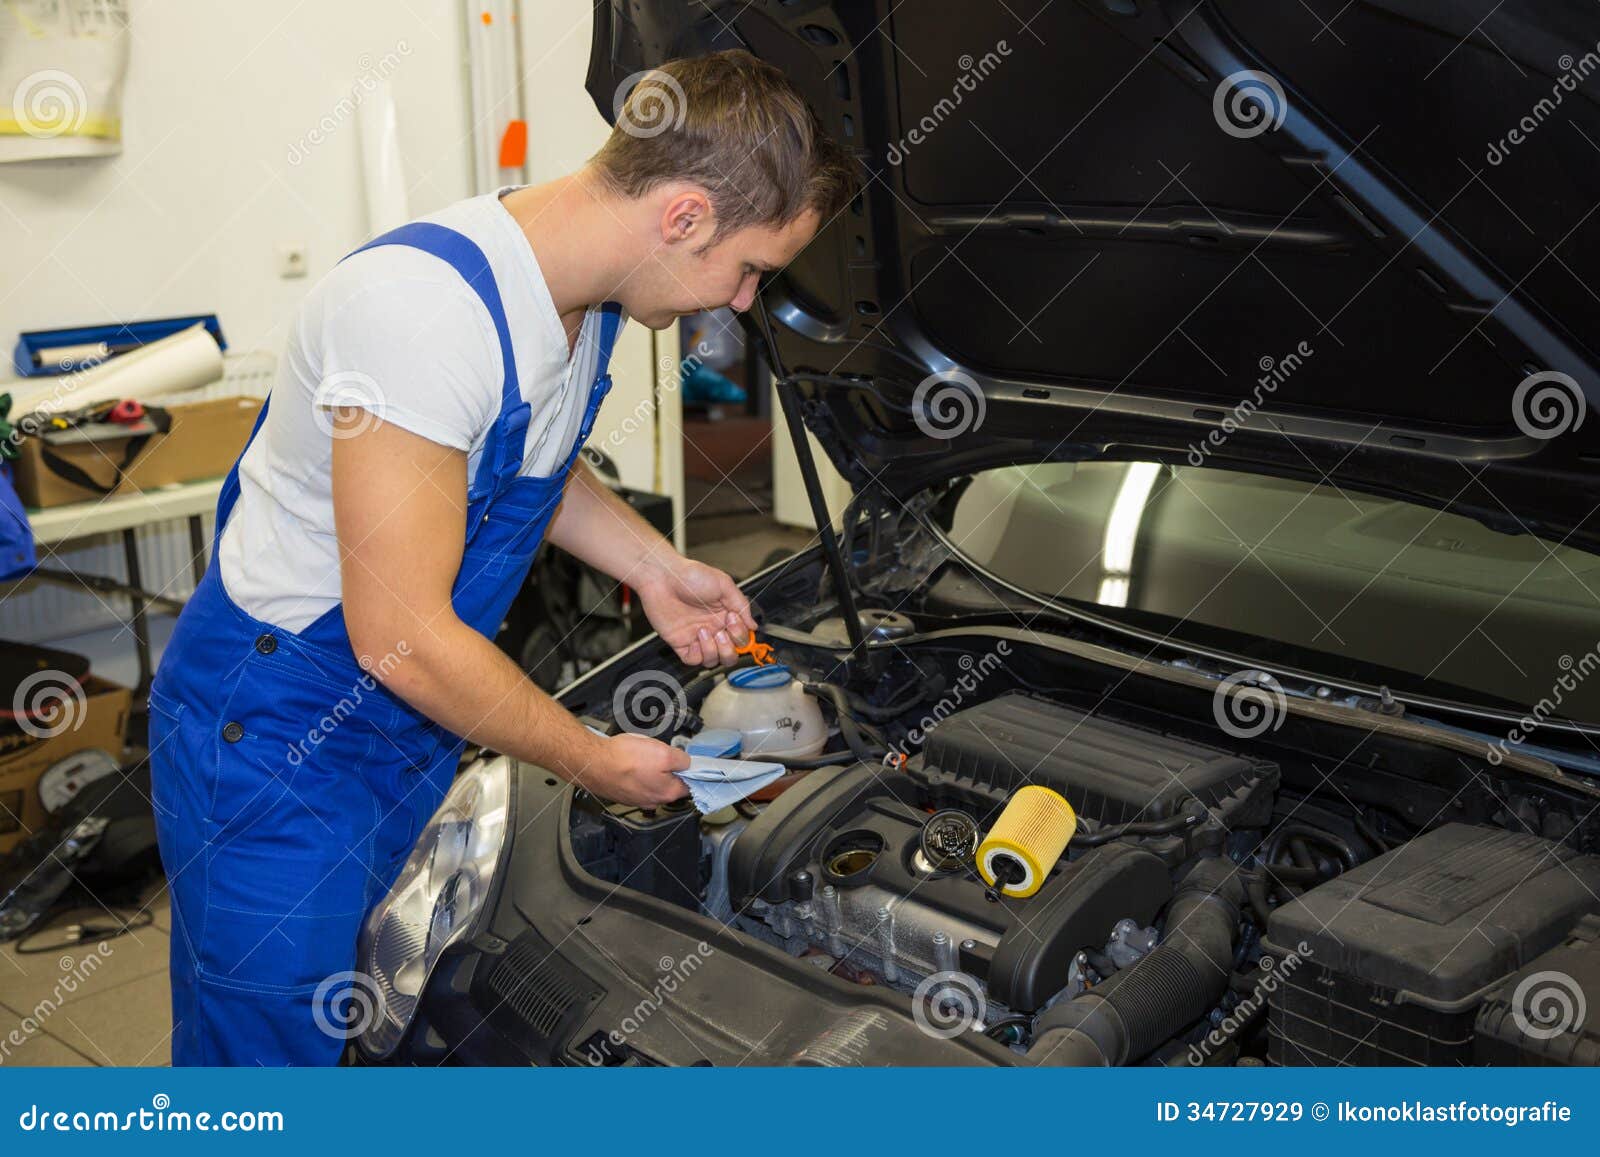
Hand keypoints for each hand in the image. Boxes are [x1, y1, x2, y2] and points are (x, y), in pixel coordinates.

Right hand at [576, 732, 689, 807]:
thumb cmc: (625, 759)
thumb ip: (682, 760)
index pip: (689, 785)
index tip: (687, 761)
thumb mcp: (664, 752)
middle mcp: (652, 801)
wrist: (592, 763)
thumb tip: (687, 763)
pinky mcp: (622, 793)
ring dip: (650, 769)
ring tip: (640, 755)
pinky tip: (628, 761)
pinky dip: (635, 772)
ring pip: (652, 781)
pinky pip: (635, 781)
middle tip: (658, 752)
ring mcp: (636, 799)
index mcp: (668, 793)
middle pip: (670, 783)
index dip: (690, 770)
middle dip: (667, 767)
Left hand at [637, 556, 757, 667]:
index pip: (741, 638)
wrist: (663, 577)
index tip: (734, 621)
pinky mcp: (680, 642)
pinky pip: (693, 660)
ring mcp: (696, 637)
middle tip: (723, 632)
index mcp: (725, 615)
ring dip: (714, 651)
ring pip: (713, 661)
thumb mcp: (724, 584)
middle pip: (730, 655)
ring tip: (705, 631)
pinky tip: (696, 637)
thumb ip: (741, 605)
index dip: (741, 635)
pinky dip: (699, 654)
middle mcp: (712, 628)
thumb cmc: (690, 575)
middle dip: (730, 649)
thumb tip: (753, 625)